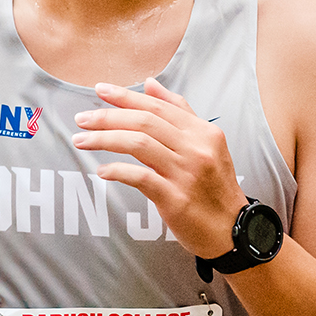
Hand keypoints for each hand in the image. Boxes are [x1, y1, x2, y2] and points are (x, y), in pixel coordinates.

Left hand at [71, 77, 247, 258]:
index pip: (158, 106)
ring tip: (81, 140)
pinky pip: (141, 177)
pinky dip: (118, 170)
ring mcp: (186, 174)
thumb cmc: (215, 188)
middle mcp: (195, 149)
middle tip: (82, 118)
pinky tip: (102, 171)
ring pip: (138, 144)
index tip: (100, 90)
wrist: (234, 231)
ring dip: (105, 139)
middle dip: (108, 117)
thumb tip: (150, 84)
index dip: (126, 96)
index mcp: (202, 132)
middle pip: (145, 122)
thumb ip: (179, 112)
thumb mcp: (207, 144)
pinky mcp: (176, 199)